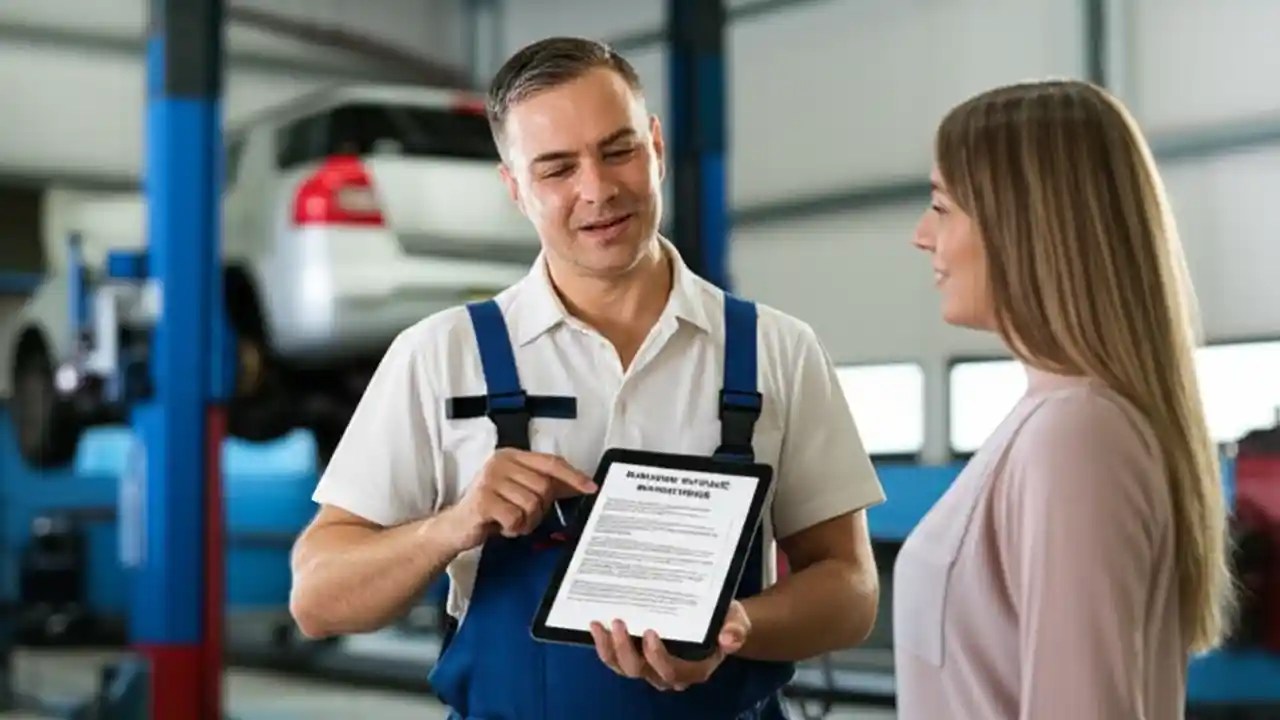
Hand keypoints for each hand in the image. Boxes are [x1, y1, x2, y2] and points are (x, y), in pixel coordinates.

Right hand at [445, 449, 596, 551]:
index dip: (573, 475)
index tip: (591, 487)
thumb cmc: (492, 508)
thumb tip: (580, 485)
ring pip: (532, 504)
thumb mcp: (520, 492)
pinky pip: (515, 517)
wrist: (456, 527)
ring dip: (526, 521)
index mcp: (512, 456)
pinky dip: (513, 528)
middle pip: (544, 486)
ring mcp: (489, 479)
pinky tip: (501, 526)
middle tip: (525, 517)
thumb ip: (546, 486)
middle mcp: (500, 462)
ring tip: (511, 522)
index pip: (550, 462)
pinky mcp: (482, 499)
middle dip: (540, 509)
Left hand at [589, 600, 750, 691]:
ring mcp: (649, 667)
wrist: (717, 620)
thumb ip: (735, 629)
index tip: (650, 632)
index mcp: (694, 669)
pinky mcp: (637, 657)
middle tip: (619, 622)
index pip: (672, 671)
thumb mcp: (735, 620)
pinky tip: (596, 626)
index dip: (657, 657)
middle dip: (626, 650)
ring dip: (608, 649)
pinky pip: (616, 659)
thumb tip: (729, 637)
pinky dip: (604, 646)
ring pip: (624, 668)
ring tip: (599, 625)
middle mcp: (668, 674)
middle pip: (641, 671)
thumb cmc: (724, 620)